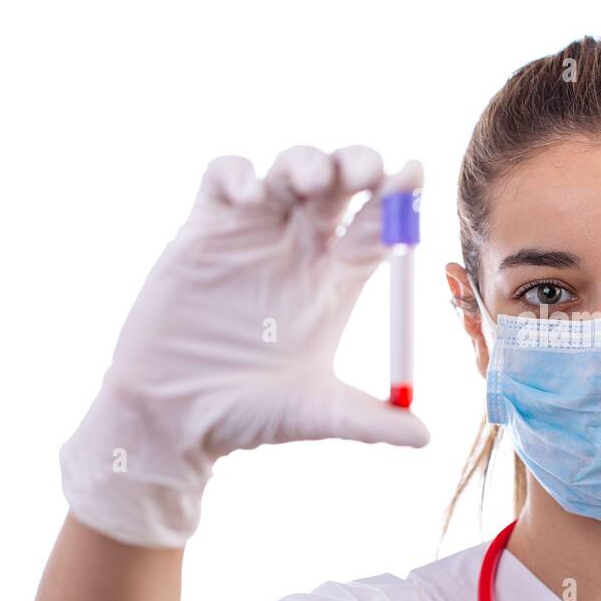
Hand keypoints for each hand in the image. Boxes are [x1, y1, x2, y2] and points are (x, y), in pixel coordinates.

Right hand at [60, 145, 428, 548]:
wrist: (173, 419)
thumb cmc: (246, 417)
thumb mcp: (317, 414)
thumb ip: (372, 422)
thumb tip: (427, 439)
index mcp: (336, 279)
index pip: (380, 224)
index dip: (400, 198)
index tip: (415, 176)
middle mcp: (301, 248)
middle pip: (342, 184)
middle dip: (358, 164)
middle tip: (367, 173)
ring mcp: (253, 234)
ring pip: (289, 169)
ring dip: (305, 161)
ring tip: (312, 182)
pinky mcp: (203, 232)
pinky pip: (222, 178)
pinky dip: (237, 173)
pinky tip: (247, 197)